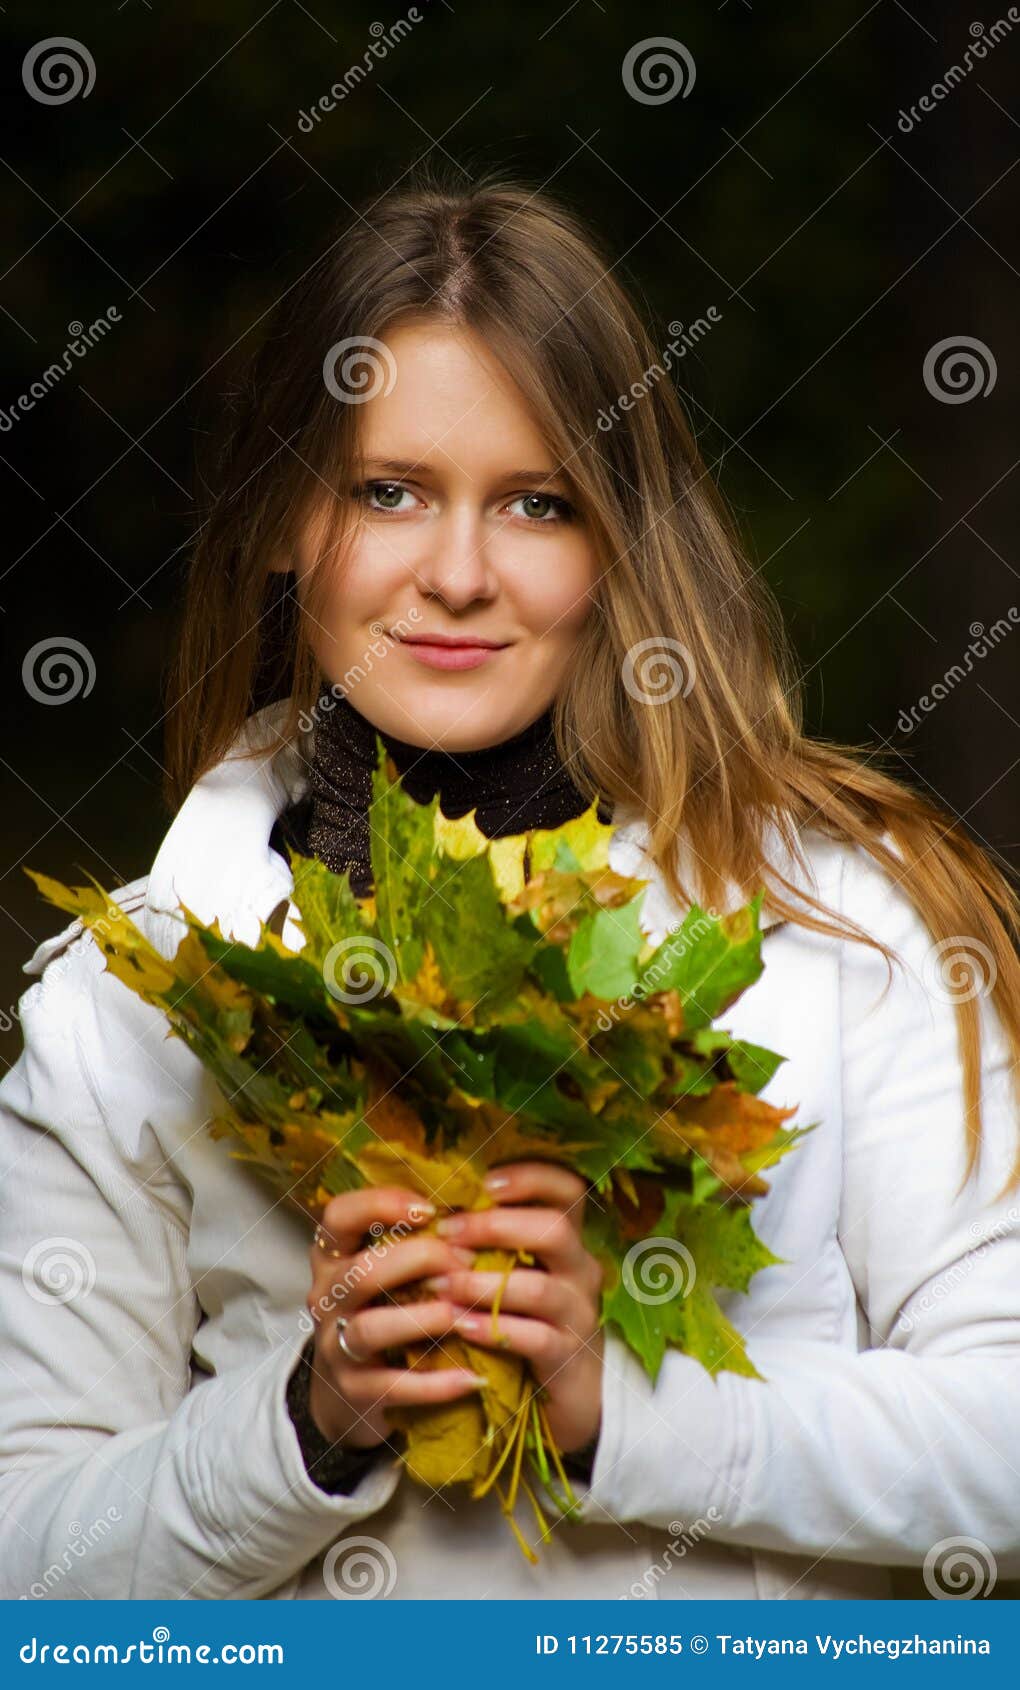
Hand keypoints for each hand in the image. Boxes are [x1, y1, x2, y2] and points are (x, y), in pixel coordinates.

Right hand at [304, 1187, 484, 1450]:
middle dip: (419, 1261)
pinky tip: (473, 1377)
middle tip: (467, 1262)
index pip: (339, 1216)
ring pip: (370, 1328)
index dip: (381, 1205)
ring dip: (424, 1319)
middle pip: (361, 1271)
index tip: (430, 1210)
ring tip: (468, 1317)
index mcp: (334, 1255)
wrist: (354, 1388)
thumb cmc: (386, 1308)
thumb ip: (417, 1239)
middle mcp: (327, 1297)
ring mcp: (336, 1345)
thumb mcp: (387, 1269)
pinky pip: (391, 1386)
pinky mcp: (353, 1390)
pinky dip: (434, 1384)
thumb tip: (479, 1212)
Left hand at [424, 1161, 604, 1454]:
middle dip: (495, 1227)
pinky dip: (494, 1329)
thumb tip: (436, 1209)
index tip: (486, 1183)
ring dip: (484, 1284)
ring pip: (540, 1287)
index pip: (568, 1189)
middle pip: (555, 1230)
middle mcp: (581, 1270)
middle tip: (446, 1232)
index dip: (532, 1177)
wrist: (565, 1398)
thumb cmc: (527, 1321)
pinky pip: (535, 1338)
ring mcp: (578, 1314)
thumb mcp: (515, 1275)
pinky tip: (462, 1326)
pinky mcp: (568, 1357)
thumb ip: (491, 1244)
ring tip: (441, 1285)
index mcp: (568, 1241)